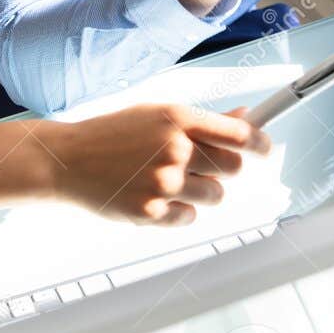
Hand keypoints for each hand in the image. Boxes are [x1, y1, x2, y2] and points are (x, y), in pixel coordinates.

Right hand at [41, 104, 270, 225]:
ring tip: (169, 180)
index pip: (239, 135)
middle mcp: (174, 149)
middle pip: (233, 168)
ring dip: (201, 191)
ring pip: (215, 195)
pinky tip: (153, 196)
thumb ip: (203, 120)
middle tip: (199, 165)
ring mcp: (163, 183)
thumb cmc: (113, 134)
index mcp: (177, 118)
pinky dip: (178, 211)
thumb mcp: (157, 114)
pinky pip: (190, 217)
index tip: (265, 149)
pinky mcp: (151, 213)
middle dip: (223, 168)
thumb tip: (246, 118)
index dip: (260, 143)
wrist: (68, 160)